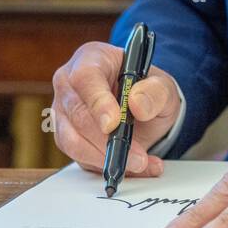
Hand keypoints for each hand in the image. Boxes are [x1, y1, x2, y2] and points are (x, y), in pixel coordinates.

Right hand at [50, 41, 180, 177]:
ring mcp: (63, 112)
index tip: (113, 124)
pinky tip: (133, 168)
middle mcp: (69, 84)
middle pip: (76, 114)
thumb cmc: (147, 89)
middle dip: (106, 140)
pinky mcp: (67, 138)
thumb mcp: (163, 86)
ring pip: (72, 140)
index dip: (98, 102)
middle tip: (137, 157)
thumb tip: (137, 104)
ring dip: (105, 158)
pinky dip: (107, 167)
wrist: (144, 108)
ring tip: (140, 164)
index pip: (85, 77)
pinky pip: (80, 158)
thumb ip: (156, 91)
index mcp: (91, 59)